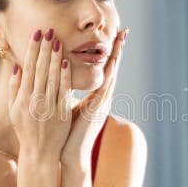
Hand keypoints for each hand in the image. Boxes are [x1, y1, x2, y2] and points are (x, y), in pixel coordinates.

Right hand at [8, 28, 72, 163]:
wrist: (39, 154)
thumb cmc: (26, 131)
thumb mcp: (14, 111)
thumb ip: (14, 89)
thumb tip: (17, 67)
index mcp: (22, 99)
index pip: (28, 68)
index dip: (33, 50)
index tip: (37, 34)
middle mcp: (34, 101)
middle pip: (40, 70)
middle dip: (44, 48)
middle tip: (49, 30)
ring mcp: (48, 107)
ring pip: (51, 78)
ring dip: (54, 58)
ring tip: (57, 40)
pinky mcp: (61, 114)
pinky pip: (63, 92)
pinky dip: (64, 77)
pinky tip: (66, 63)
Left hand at [60, 27, 127, 170]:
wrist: (70, 154)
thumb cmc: (67, 132)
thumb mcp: (69, 106)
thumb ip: (68, 92)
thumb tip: (62, 78)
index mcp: (96, 98)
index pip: (105, 70)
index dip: (110, 53)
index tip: (115, 36)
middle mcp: (102, 99)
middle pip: (113, 69)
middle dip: (119, 50)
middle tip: (125, 31)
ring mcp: (102, 105)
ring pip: (112, 76)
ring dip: (117, 59)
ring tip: (122, 42)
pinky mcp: (97, 112)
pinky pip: (104, 90)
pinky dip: (108, 77)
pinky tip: (111, 65)